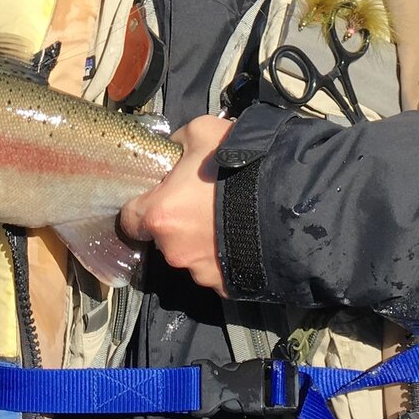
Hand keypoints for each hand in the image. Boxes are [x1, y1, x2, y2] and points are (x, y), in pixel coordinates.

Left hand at [120, 115, 232, 293]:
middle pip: (163, 238)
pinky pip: (218, 270)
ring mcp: (201, 272)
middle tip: (201, 203)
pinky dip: (224, 256)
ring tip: (228, 219)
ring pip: (191, 256)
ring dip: (202, 240)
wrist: (289, 203)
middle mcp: (174, 250)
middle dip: (177, 222)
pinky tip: (241, 236)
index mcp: (159, 215)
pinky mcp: (226, 286)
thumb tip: (171, 149)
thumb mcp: (202, 132)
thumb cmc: (239, 166)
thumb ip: (177, 144)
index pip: (129, 219)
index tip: (157, 198)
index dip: (141, 207)